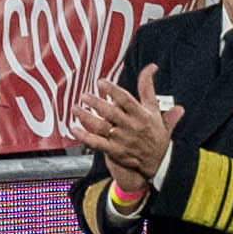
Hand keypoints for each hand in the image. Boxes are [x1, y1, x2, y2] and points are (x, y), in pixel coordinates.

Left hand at [70, 66, 178, 182]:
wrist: (155, 165)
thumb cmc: (155, 137)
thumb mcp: (158, 112)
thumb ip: (150, 90)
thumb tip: (151, 67)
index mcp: (143, 116)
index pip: (126, 99)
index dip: (113, 90)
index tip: (101, 82)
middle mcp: (132, 127)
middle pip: (111, 112)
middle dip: (96, 102)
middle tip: (84, 95)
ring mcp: (122, 140)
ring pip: (101, 126)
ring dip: (86, 117)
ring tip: (76, 108)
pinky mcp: (114, 152)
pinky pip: (96, 143)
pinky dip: (84, 136)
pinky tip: (74, 129)